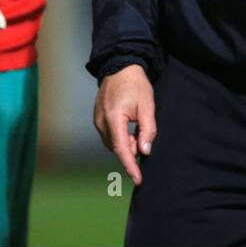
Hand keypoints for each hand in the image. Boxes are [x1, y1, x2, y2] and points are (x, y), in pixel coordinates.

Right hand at [93, 64, 155, 185]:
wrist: (120, 66)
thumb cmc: (136, 85)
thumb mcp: (148, 106)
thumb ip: (148, 130)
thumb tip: (145, 151)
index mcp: (114, 118)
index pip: (122, 149)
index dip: (130, 166)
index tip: (138, 179)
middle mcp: (101, 122)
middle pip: (117, 148)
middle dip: (131, 151)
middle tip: (144, 143)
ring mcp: (97, 120)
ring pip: (113, 143)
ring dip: (126, 144)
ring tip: (138, 133)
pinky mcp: (98, 118)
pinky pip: (109, 135)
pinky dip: (120, 138)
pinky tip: (130, 131)